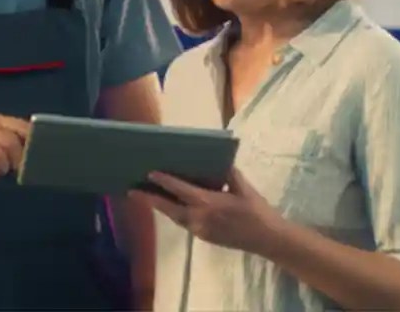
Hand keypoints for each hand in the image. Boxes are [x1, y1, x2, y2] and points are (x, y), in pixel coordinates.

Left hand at [130, 167, 277, 256]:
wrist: (266, 238)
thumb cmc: (256, 210)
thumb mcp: (243, 187)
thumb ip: (228, 173)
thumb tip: (218, 160)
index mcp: (208, 203)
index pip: (180, 190)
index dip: (164, 182)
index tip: (150, 173)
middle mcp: (199, 218)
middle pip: (169, 208)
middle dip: (150, 200)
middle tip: (132, 191)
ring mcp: (200, 230)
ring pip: (175, 217)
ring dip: (161, 207)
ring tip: (147, 197)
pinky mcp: (203, 237)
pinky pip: (184, 223)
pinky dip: (175, 213)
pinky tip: (171, 206)